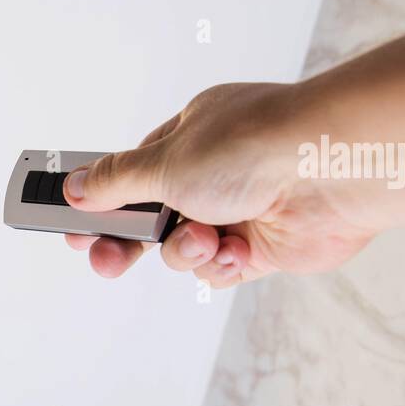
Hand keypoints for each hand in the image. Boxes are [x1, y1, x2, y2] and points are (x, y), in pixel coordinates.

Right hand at [62, 82, 380, 286]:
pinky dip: (219, 266)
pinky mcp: (263, 247)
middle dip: (128, 241)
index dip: (100, 202)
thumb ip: (116, 181)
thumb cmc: (253, 146)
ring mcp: (238, 209)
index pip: (130, 172)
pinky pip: (219, 269)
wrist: (333, 169)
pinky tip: (233, 252)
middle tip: (105, 259)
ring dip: (184, 251)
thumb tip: (76, 185)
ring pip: (182, 249)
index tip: (71, 227)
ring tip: (203, 239)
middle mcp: (212, 172)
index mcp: (188, 136)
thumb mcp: (165, 162)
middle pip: (151, 217)